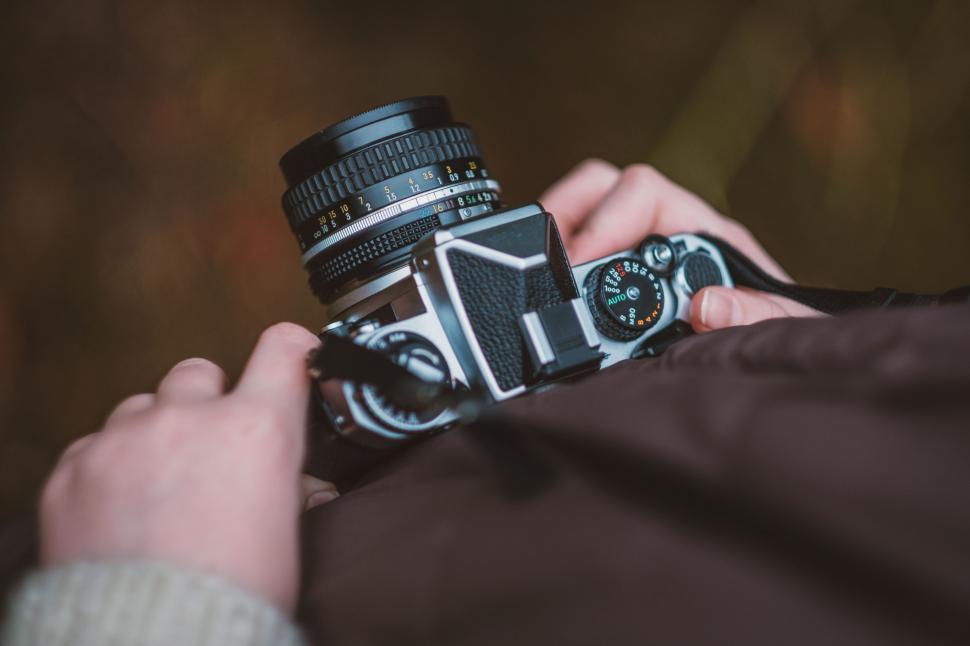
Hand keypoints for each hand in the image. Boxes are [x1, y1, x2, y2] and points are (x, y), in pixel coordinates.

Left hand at [39, 322, 335, 614]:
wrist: (156, 643)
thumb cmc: (232, 597)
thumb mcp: (285, 537)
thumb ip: (290, 491)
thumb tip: (302, 486)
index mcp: (255, 431)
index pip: (283, 350)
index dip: (291, 350)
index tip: (291, 355)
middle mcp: (189, 420)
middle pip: (200, 371)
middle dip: (207, 401)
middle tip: (209, 449)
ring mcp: (124, 440)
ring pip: (141, 407)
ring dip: (154, 434)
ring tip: (156, 489)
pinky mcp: (73, 470)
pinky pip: (94, 446)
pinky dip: (107, 469)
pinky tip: (119, 513)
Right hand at [540, 160, 818, 330]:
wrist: (779, 372)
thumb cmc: (788, 344)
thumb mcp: (787, 335)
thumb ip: (763, 317)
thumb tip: (708, 303)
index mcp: (705, 238)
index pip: (642, 192)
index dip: (604, 218)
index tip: (579, 262)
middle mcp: (668, 239)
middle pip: (600, 191)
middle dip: (563, 217)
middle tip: (539, 266)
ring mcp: (640, 263)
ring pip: (581, 221)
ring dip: (555, 245)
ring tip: (537, 285)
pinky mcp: (619, 293)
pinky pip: (576, 265)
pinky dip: (555, 277)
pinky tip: (550, 307)